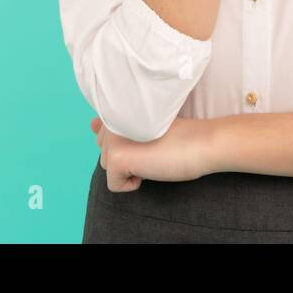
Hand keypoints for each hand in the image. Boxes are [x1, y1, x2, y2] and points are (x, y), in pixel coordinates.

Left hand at [90, 116, 215, 191]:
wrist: (200, 143)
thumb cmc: (177, 135)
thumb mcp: (142, 124)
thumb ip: (116, 124)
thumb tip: (92, 125)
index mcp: (116, 108)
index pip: (102, 132)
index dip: (126, 141)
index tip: (146, 137)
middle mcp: (110, 120)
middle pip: (105, 151)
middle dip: (126, 155)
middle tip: (151, 146)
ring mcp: (112, 139)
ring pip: (108, 167)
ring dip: (129, 168)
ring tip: (152, 154)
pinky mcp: (117, 158)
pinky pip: (115, 184)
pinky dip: (133, 184)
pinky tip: (151, 168)